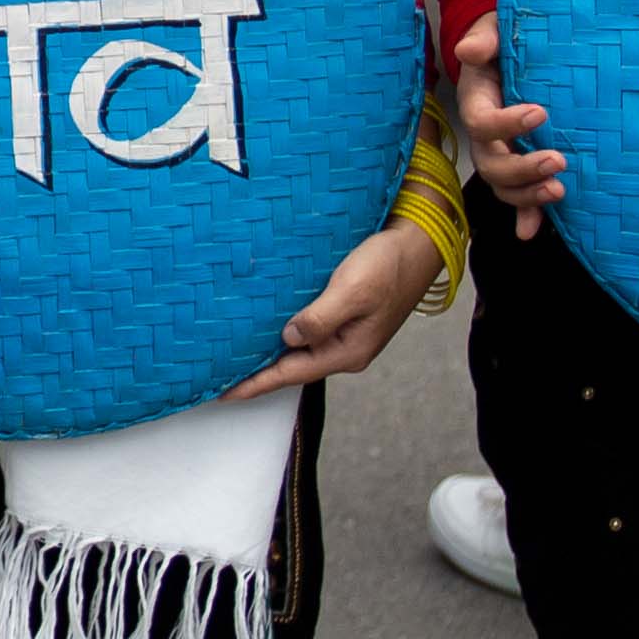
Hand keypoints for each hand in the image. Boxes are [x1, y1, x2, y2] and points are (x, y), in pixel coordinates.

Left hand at [225, 219, 439, 396]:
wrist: (419, 244)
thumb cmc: (389, 266)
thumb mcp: (353, 291)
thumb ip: (320, 318)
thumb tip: (288, 338)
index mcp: (348, 351)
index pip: (290, 373)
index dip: (256, 384)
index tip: (223, 394)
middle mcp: (345, 349)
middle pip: (292, 367)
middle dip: (258, 373)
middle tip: (220, 376)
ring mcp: (347, 334)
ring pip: (299, 349)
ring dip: (269, 351)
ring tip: (235, 354)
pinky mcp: (346, 315)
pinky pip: (308, 330)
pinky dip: (285, 331)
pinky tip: (267, 325)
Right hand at [450, 12, 560, 237]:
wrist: (514, 50)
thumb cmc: (506, 38)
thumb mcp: (495, 29)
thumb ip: (484, 38)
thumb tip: (469, 50)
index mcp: (477, 101)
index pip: (480, 122)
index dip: (506, 123)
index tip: (541, 112)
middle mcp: (486, 134)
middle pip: (490, 164)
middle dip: (522, 169)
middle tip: (557, 160)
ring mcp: (502, 152)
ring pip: (503, 186)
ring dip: (527, 196)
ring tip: (559, 190)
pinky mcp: (521, 162)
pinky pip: (518, 197)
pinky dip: (525, 217)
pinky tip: (531, 231)